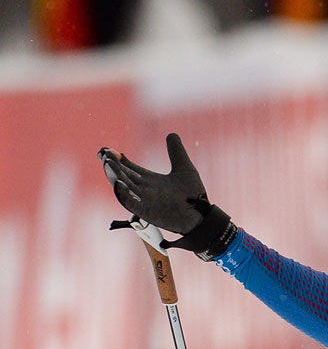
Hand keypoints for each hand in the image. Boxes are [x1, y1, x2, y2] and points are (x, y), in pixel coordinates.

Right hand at [98, 134, 236, 258]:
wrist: (202, 214)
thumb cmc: (193, 194)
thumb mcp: (184, 168)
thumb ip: (176, 152)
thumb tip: (171, 133)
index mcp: (150, 180)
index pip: (129, 168)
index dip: (119, 159)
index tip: (108, 149)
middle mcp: (144, 190)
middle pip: (123, 176)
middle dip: (112, 166)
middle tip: (103, 154)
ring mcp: (145, 201)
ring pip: (124, 188)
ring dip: (114, 176)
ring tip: (107, 164)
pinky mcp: (148, 212)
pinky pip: (132, 204)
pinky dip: (123, 195)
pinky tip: (118, 184)